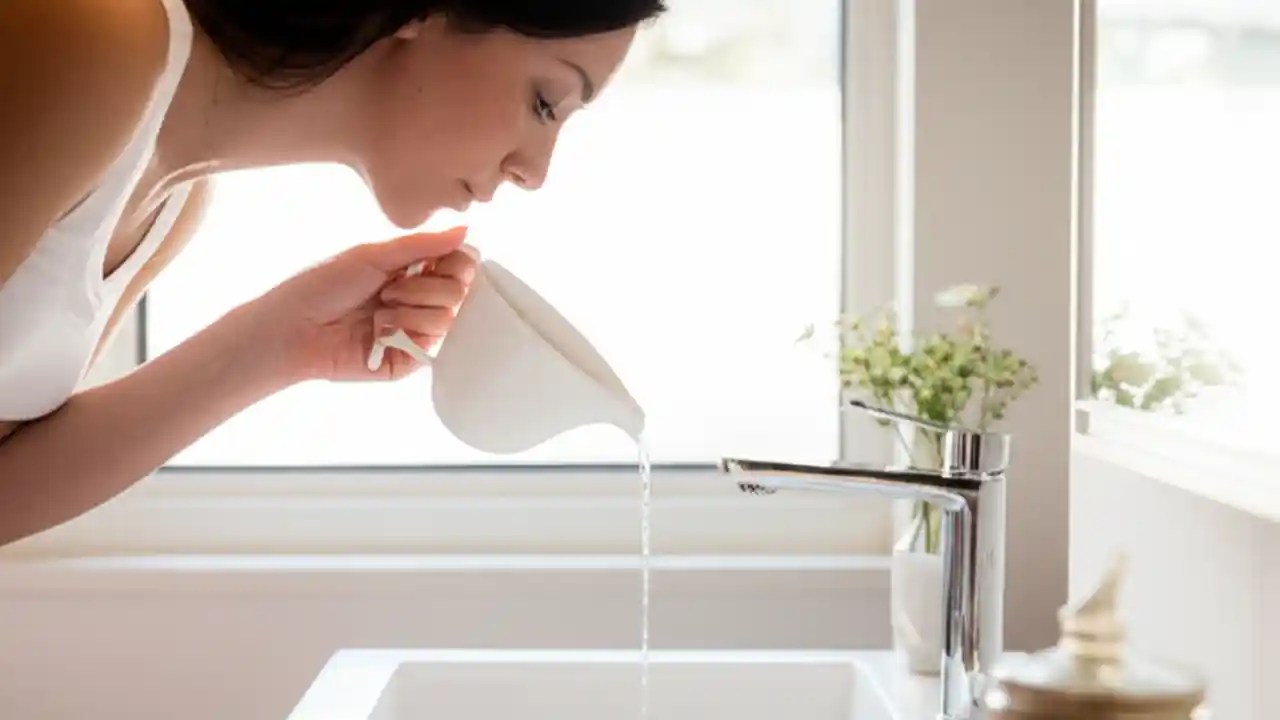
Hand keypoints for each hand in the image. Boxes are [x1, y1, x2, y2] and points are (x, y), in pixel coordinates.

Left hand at [244, 226, 477, 381]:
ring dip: (409, 309)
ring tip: (377, 312)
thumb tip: (466, 229)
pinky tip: (377, 333)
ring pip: (447, 318)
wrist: (293, 328)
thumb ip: (422, 244)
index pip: (461, 266)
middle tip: (388, 289)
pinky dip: (403, 331)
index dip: (456, 263)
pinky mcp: (408, 361)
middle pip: (459, 291)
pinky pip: (431, 345)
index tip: (432, 262)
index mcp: (412, 271)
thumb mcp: (372, 255)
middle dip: (423, 286)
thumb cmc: (323, 285)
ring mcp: (415, 332)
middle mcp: (419, 301)